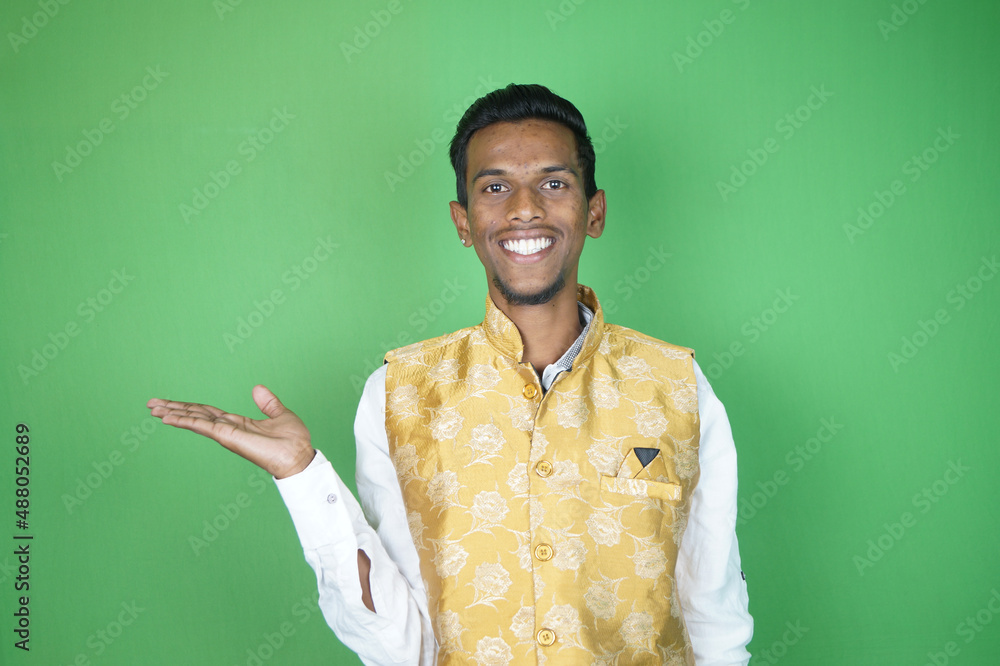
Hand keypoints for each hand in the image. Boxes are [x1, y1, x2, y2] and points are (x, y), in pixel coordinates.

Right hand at [147, 385, 314, 478]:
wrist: (299, 456)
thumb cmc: (293, 441)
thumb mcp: (279, 414)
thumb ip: (267, 402)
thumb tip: (257, 388)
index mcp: (237, 423)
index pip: (207, 412)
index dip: (188, 407)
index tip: (170, 403)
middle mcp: (227, 429)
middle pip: (195, 415)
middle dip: (173, 409)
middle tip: (150, 404)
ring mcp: (226, 434)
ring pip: (194, 420)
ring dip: (173, 413)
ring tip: (152, 409)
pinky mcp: (228, 437)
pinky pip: (202, 426)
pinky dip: (185, 421)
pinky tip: (168, 418)